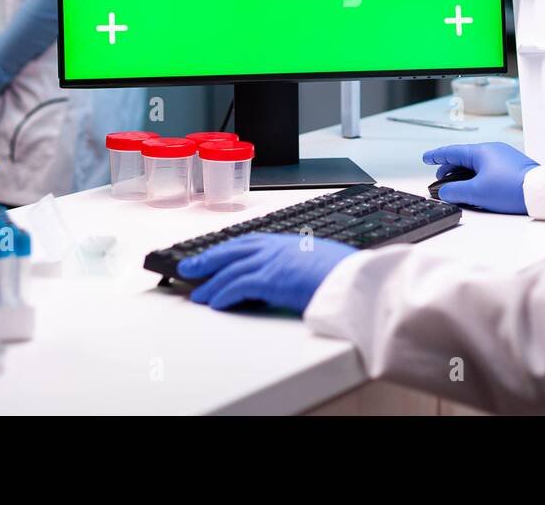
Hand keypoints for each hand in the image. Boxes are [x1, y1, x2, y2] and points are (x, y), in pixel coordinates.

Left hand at [178, 233, 357, 312]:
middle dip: (208, 259)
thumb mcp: (319, 261)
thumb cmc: (345, 274)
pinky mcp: (270, 280)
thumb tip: (295, 275)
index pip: (250, 243)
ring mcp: (272, 262)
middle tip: (190, 266)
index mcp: (288, 242)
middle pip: (232, 251)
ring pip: (230, 270)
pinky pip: (238, 285)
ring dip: (210, 282)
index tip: (216, 255)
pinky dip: (223, 293)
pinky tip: (214, 302)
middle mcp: (276, 248)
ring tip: (197, 293)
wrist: (354, 280)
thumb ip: (301, 264)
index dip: (229, 249)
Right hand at [421, 141, 538, 214]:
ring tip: (458, 188)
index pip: (451, 151)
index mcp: (481, 151)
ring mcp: (504, 157)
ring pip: (476, 164)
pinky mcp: (513, 167)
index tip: (427, 158)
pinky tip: (478, 189)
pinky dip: (477, 177)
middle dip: (449, 170)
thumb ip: (454, 192)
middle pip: (463, 158)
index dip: (436, 156)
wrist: (541, 192)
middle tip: (441, 181)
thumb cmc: (511, 189)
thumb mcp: (476, 193)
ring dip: (464, 175)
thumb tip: (445, 192)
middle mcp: (492, 150)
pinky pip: (488, 169)